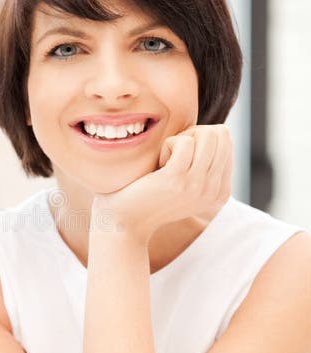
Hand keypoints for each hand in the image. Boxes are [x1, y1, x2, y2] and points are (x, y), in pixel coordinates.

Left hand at [91, 124, 233, 243]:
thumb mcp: (188, 182)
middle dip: (194, 134)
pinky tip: (158, 164)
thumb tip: (219, 131)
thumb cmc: (152, 195)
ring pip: (206, 135)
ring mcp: (198, 186)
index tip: (182, 156)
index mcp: (221, 192)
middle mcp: (215, 191)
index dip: (200, 138)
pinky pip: (185, 142)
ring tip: (167, 160)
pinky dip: (168, 144)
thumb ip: (206, 164)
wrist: (126, 221)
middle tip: (173, 153)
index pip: (226, 140)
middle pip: (219, 134)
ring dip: (181, 139)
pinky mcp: (178, 180)